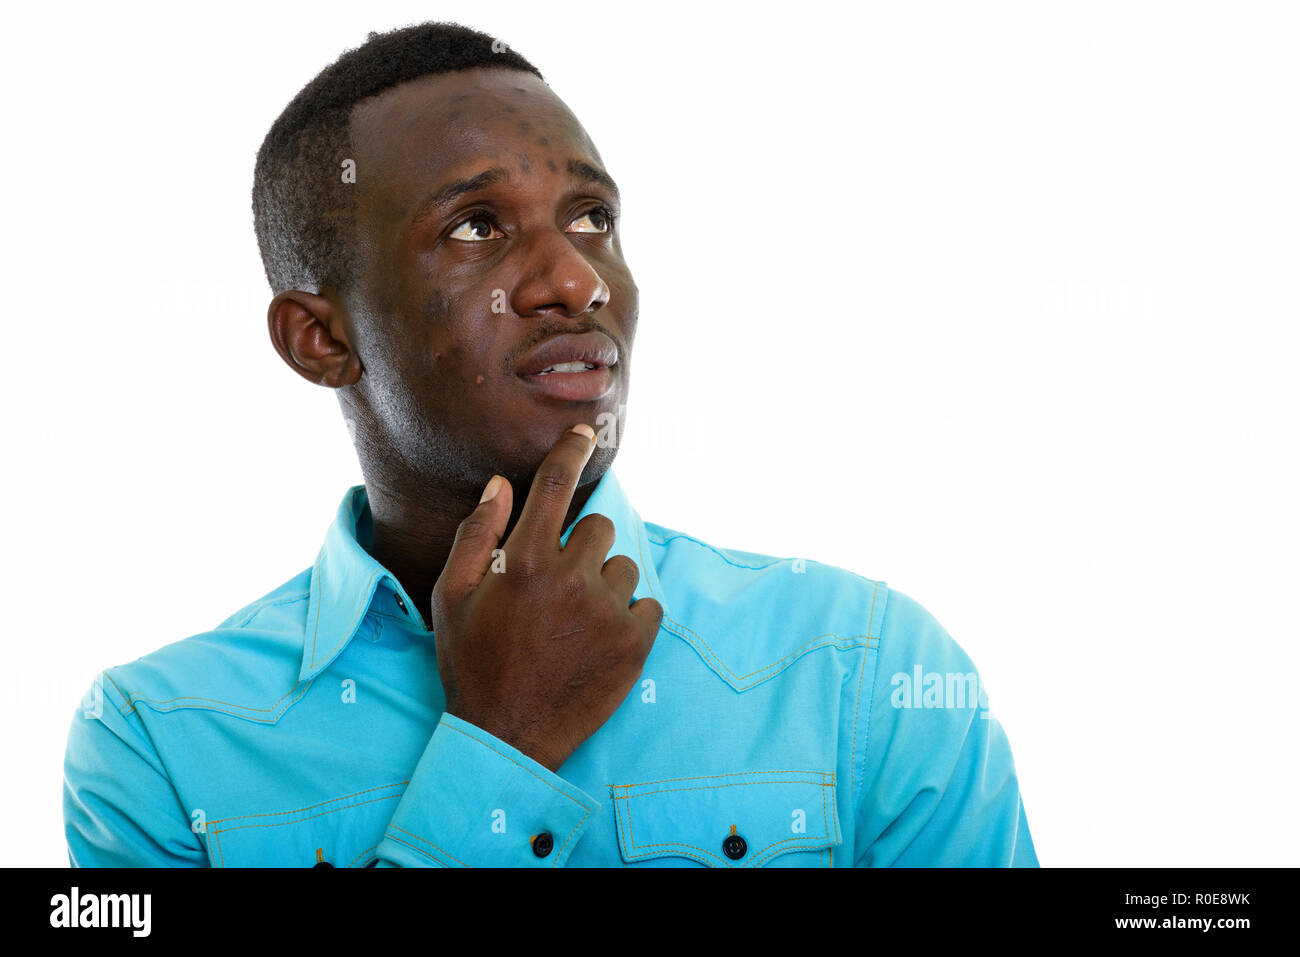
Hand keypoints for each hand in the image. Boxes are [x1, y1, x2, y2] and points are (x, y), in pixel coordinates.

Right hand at [430, 423, 662, 771]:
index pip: (554, 486)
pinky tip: (598, 640)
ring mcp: (607, 611)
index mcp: (524, 562)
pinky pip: (647, 604)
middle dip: (581, 548)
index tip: (585, 432)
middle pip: (598, 528)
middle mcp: (571, 578)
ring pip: (623, 567)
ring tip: (575, 622)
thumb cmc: (473, 665)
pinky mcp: (635, 643)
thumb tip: (500, 485)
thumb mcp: (452, 598)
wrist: (507, 738)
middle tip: (557, 587)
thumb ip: (477, 536)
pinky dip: (628, 616)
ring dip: (604, 584)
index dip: (570, 451)